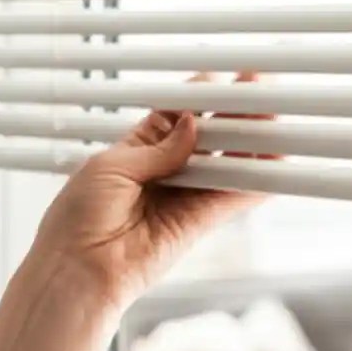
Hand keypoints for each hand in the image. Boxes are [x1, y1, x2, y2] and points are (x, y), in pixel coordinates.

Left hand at [30, 72, 270, 309]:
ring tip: (271, 117)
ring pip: (227, 162)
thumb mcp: (111, 166)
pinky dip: (257, 181)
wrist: (77, 270)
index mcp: (139, 149)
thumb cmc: (76, 219)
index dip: (201, 96)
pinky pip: (234, 196)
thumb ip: (160, 146)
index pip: (178, 114)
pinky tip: (274, 161)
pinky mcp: (200, 221)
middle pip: (209, 135)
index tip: (222, 80)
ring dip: (250, 140)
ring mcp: (186, 194)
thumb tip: (194, 124)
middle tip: (257, 91)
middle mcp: (167, 170)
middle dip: (233, 113)